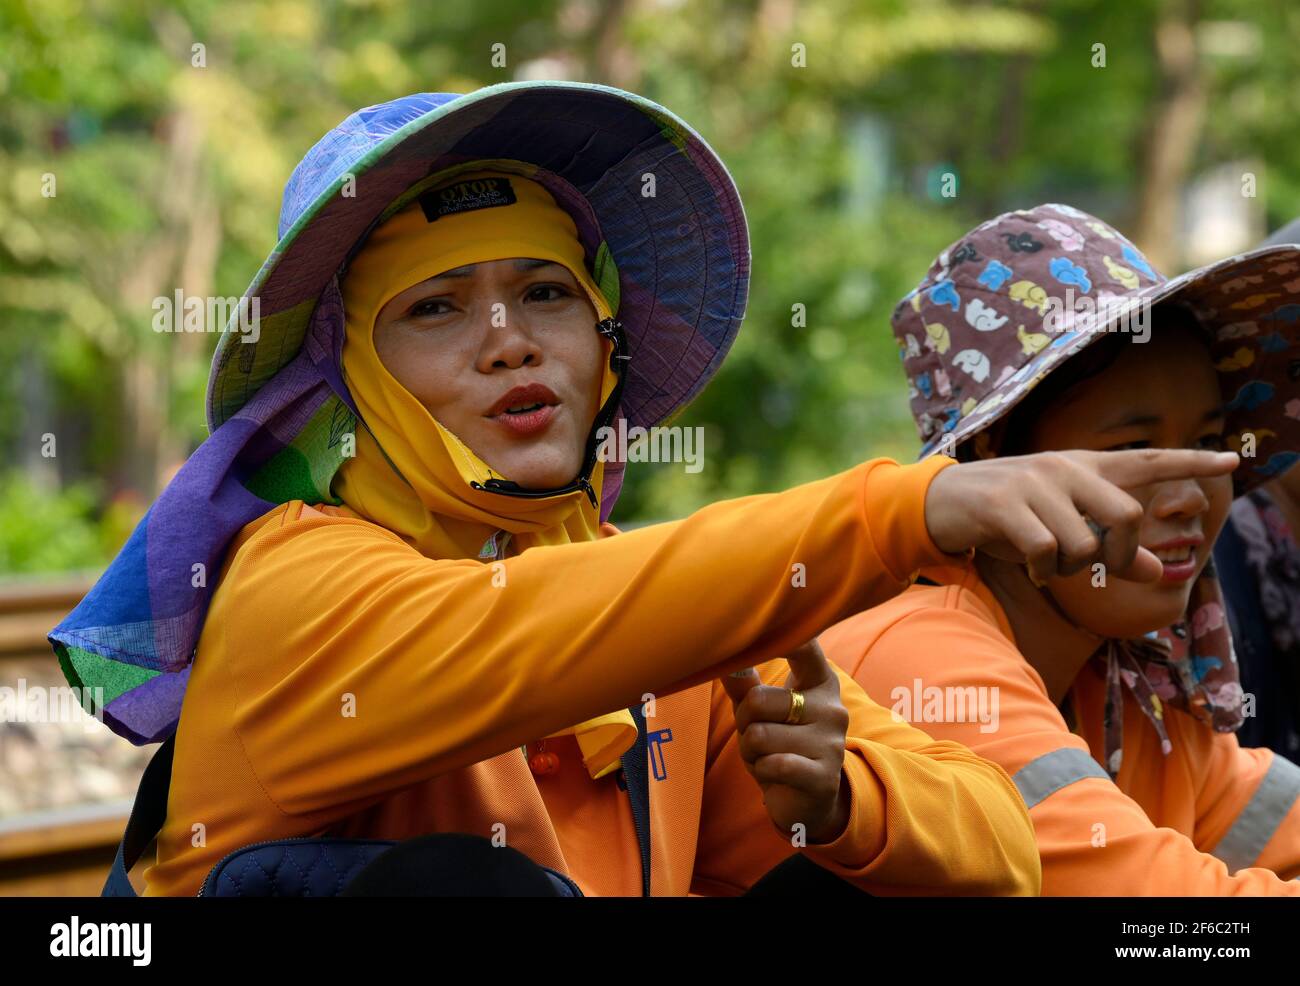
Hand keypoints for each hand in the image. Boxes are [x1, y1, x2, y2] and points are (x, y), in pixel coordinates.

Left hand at [721, 640, 850, 845]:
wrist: (808, 799)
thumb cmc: (781, 743)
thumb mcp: (762, 712)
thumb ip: (745, 683)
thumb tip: (722, 654)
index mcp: (820, 683)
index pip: (804, 648)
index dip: (783, 637)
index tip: (765, 619)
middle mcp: (832, 708)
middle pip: (758, 700)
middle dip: (744, 722)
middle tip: (757, 737)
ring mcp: (831, 743)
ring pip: (758, 735)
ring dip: (750, 752)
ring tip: (768, 757)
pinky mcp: (823, 776)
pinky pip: (771, 763)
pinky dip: (761, 771)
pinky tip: (774, 775)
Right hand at [923, 448, 1237, 583]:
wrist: (941, 503)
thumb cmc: (1010, 518)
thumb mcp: (1064, 530)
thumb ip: (1111, 548)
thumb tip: (1160, 572)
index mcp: (1084, 468)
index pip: (1146, 461)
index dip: (1190, 461)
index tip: (1232, 460)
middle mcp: (1065, 468)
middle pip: (1126, 516)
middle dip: (1119, 556)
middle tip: (1100, 569)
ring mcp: (1035, 484)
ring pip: (1083, 543)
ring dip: (1072, 570)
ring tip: (1051, 566)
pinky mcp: (1005, 504)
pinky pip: (1046, 552)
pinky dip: (1044, 572)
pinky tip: (1032, 569)